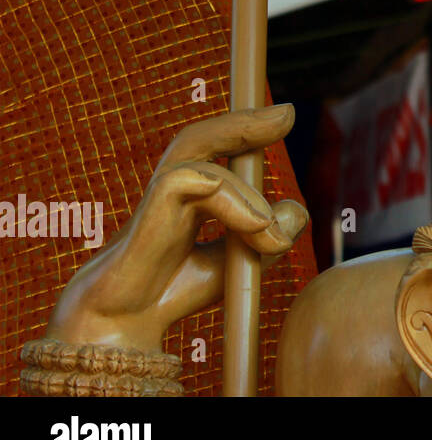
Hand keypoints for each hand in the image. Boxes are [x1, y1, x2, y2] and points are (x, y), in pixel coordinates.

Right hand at [46, 105, 307, 352]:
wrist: (124, 325)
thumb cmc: (173, 290)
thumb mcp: (234, 263)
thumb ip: (266, 236)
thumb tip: (298, 208)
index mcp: (191, 196)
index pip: (219, 151)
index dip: (246, 129)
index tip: (286, 115)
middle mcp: (173, 190)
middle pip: (201, 138)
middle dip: (243, 121)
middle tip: (286, 114)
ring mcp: (157, 201)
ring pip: (204, 165)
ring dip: (251, 198)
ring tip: (274, 240)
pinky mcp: (146, 214)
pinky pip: (192, 184)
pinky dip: (232, 202)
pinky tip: (256, 228)